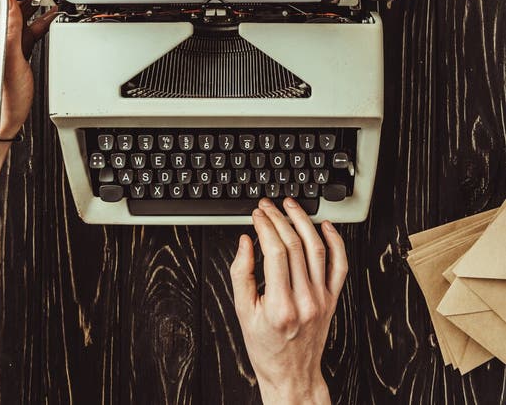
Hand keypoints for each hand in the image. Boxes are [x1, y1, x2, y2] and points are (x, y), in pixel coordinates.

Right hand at [230, 198, 347, 404]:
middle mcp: (305, 300)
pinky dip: (336, 242)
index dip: (265, 226)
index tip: (257, 215)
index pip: (275, 251)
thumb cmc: (265, 347)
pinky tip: (325, 226)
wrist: (292, 375)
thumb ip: (241, 274)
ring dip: (303, 221)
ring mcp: (322, 299)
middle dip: (279, 219)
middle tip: (268, 206)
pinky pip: (340, 265)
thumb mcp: (242, 313)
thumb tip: (244, 242)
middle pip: (295, 245)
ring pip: (317, 248)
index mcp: (280, 305)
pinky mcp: (333, 299)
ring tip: (291, 206)